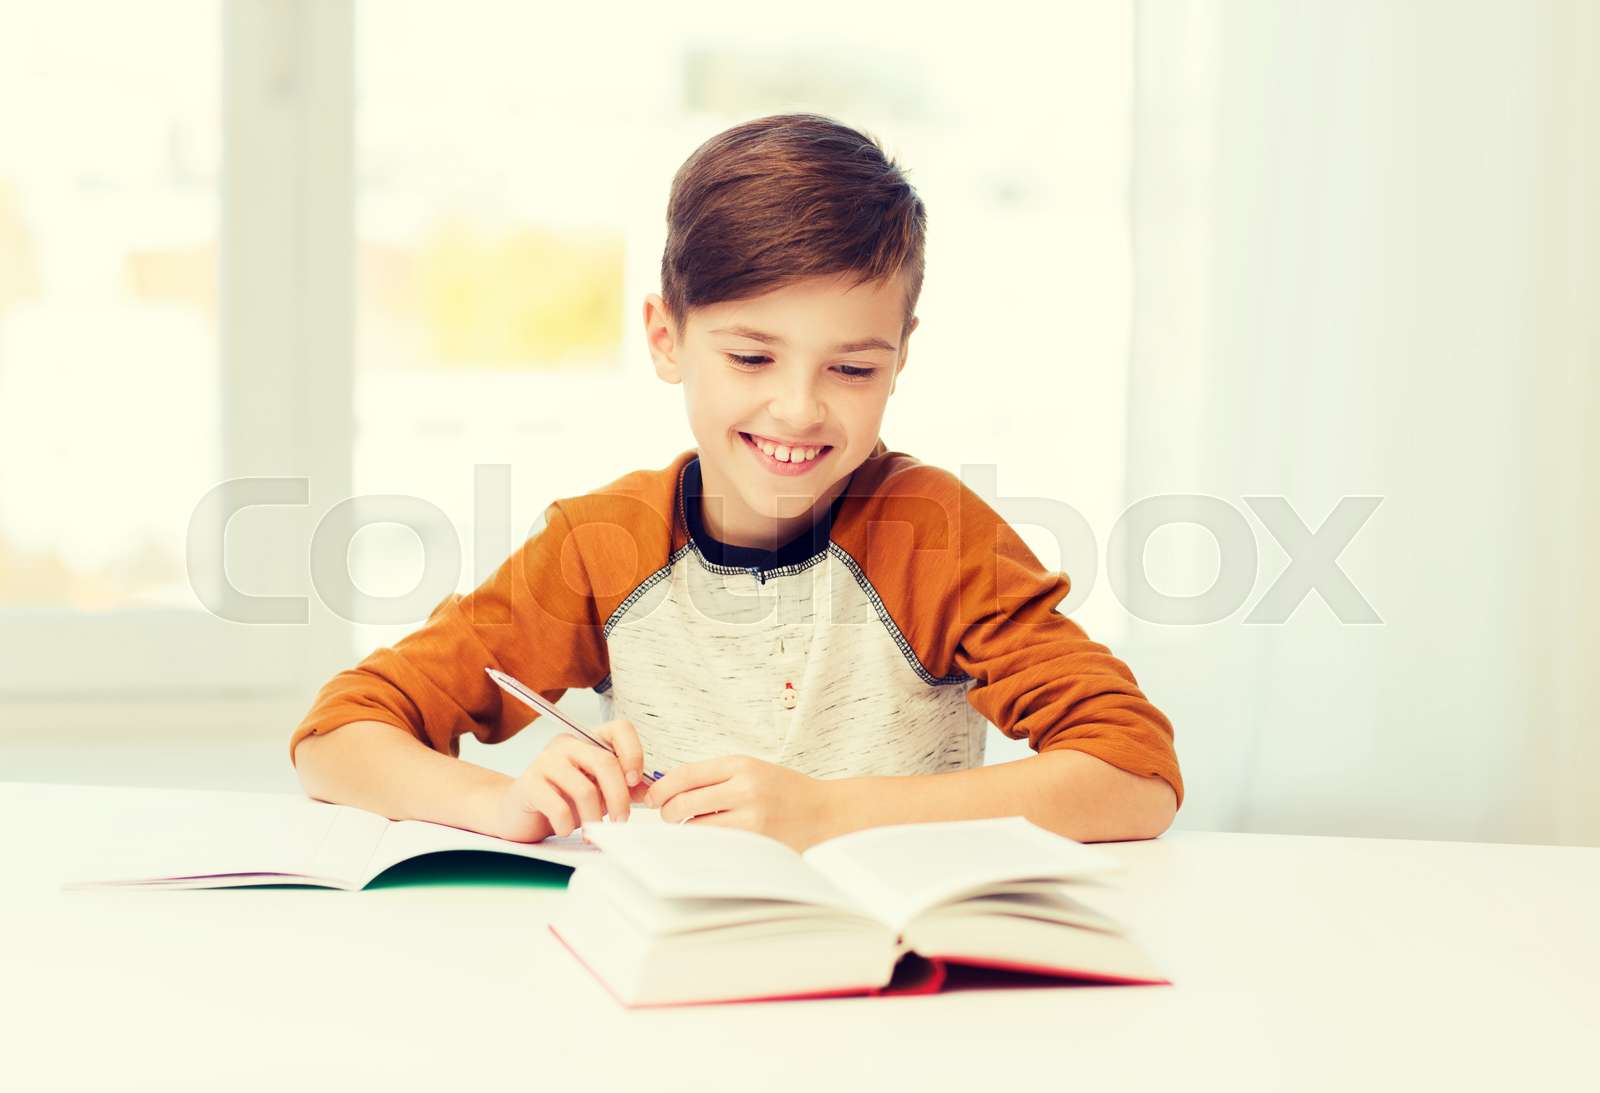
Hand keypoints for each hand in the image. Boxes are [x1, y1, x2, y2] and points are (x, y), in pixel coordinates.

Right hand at [480, 719, 650, 841]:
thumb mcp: (599, 791)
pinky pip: (558, 807)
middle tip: (622, 821)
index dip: (634, 753)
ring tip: (593, 831)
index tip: (635, 781)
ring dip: (594, 818)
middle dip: (620, 797)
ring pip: (584, 789)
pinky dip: (568, 825)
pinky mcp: (528, 784)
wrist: (518, 813)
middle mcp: (567, 744)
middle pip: (605, 762)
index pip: (620, 728)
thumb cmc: (563, 800)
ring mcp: (545, 761)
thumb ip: (623, 787)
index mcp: (588, 740)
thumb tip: (653, 791)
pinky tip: (566, 829)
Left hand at [643, 755, 840, 850]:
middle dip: (667, 812)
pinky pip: (714, 845)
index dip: (661, 788)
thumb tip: (666, 788)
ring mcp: (751, 819)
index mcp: (741, 765)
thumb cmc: (784, 791)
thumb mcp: (751, 770)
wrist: (825, 813)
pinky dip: (705, 843)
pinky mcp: (755, 844)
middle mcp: (745, 789)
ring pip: (694, 827)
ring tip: (695, 827)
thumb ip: (714, 777)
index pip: (684, 774)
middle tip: (667, 816)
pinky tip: (712, 840)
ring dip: (687, 830)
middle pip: (682, 802)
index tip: (652, 797)